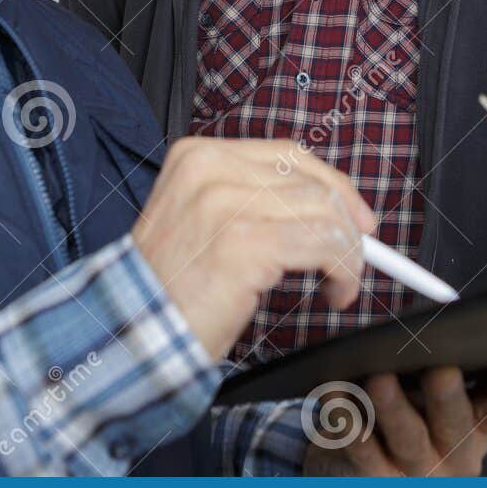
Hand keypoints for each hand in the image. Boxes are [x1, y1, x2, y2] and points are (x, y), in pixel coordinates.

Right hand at [131, 138, 376, 358]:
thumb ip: (251, 201)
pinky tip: (334, 293)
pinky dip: (344, 271)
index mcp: (197, 156)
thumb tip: (326, 207)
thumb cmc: (169, 288)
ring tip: (336, 284)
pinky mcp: (245, 242)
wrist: (132, 331)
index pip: (288, 156)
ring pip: (325, 213)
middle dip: (346, 223)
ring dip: (347, 254)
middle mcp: (210, 169)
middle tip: (354, 258)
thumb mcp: (201, 221)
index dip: (332, 185)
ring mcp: (226, 203)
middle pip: (312, 182)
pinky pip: (325, 245)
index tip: (355, 217)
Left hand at [303, 364, 486, 475]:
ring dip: (393, 408)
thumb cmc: (408, 426)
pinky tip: (334, 393)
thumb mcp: (439, 410)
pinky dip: (346, 419)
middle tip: (440, 370)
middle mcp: (451, 457)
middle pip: (454, 425)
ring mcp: (412, 472)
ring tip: (379, 379)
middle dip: (447, 397)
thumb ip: (453, 378)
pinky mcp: (371, 478)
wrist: (360, 479)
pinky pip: (359, 448)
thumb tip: (449, 327)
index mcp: (475, 432)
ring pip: (406, 438)